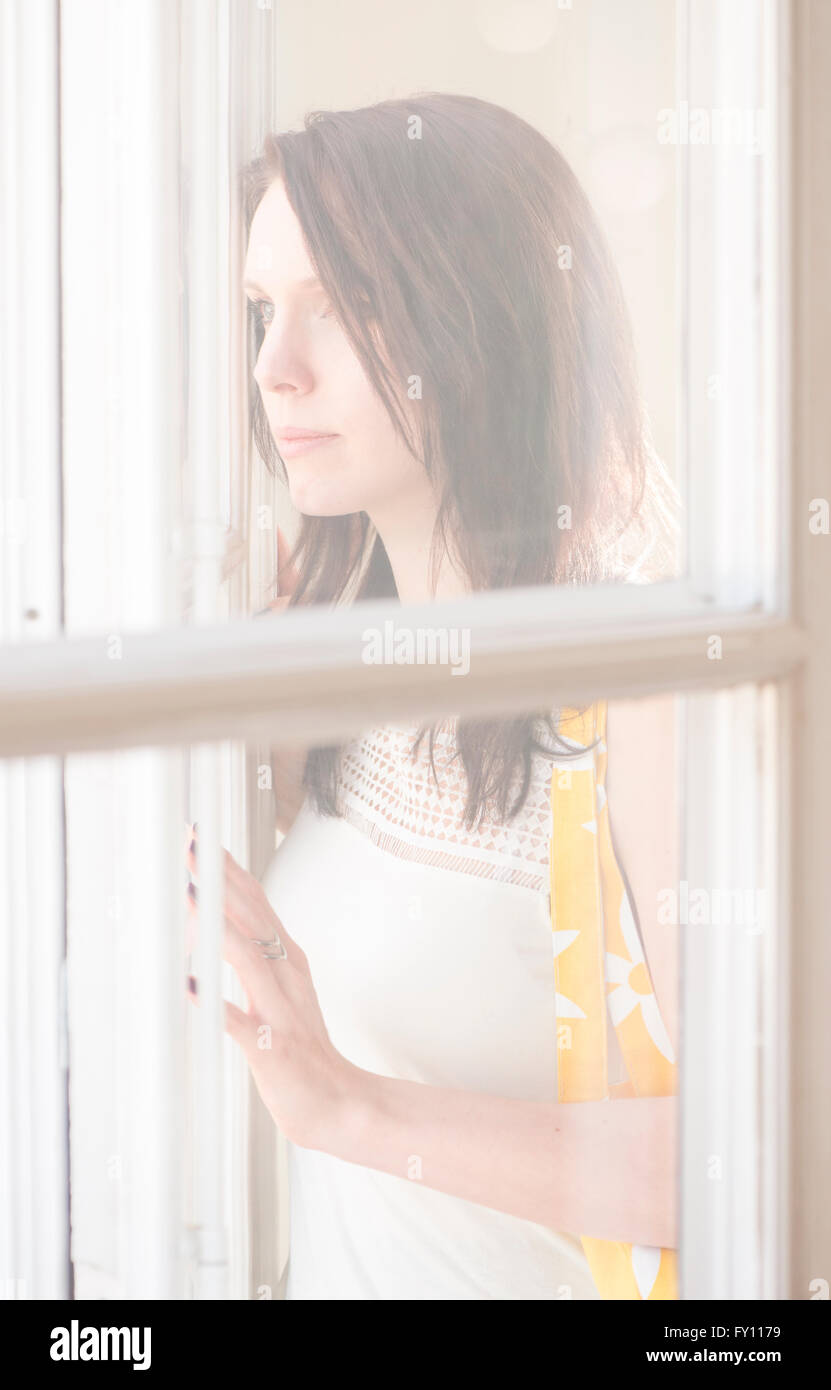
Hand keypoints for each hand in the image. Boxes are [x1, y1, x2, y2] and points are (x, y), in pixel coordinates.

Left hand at [184, 826, 356, 1149]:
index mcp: (288, 958)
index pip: (256, 902)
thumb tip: (218, 917)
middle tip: (190, 850)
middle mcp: (286, 975)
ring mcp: (281, 1010)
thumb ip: (255, 951)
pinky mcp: (272, 1047)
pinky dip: (217, 1004)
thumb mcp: (283, 986)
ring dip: (219, 929)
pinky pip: (241, 1023)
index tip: (201, 840)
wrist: (340, 1102)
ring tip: (191, 901)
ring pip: (250, 960)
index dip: (228, 869)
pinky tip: (190, 988)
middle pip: (252, 918)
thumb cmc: (304, 1045)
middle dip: (219, 882)